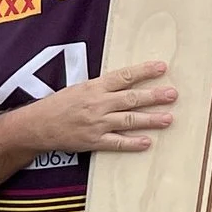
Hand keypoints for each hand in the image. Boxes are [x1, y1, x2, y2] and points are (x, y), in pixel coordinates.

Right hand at [30, 57, 178, 155]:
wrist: (38, 125)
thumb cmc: (59, 104)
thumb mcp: (79, 87)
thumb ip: (102, 87)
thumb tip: (127, 83)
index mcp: (94, 87)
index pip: (124, 76)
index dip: (144, 71)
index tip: (162, 68)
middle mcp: (98, 104)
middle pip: (131, 98)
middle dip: (154, 96)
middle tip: (173, 94)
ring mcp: (97, 123)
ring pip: (129, 120)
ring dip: (151, 120)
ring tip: (168, 118)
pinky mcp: (93, 141)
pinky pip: (117, 143)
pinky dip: (133, 143)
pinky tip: (147, 142)